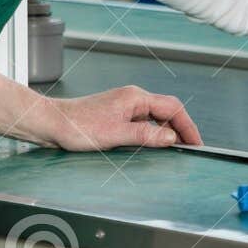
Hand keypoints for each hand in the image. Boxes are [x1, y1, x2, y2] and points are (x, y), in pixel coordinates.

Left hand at [42, 85, 203, 151]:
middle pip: (166, 111)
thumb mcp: (115, 134)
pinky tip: (150, 146)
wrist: (51, 123)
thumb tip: (171, 137)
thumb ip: (146, 135)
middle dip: (180, 129)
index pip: (172, 108)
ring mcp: (124, 106)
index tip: (196, 143)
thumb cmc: (77, 126)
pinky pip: (142, 122)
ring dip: (166, 132)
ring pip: (154, 117)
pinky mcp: (116, 115)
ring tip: (174, 150)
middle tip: (190, 149)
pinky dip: (152, 133)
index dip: (187, 126)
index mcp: (136, 97)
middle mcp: (132, 98)